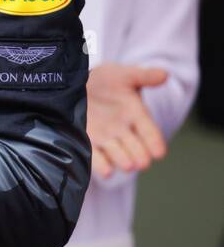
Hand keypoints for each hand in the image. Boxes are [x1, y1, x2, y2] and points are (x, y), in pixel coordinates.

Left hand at [86, 62, 168, 178]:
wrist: (81, 84)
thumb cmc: (108, 80)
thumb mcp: (126, 75)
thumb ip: (144, 76)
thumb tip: (164, 74)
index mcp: (136, 114)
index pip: (149, 131)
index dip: (155, 142)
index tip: (160, 153)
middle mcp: (123, 130)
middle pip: (135, 147)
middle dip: (139, 155)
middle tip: (143, 162)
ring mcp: (106, 138)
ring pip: (118, 154)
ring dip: (122, 159)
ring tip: (129, 165)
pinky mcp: (89, 142)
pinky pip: (97, 157)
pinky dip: (101, 165)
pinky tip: (106, 171)